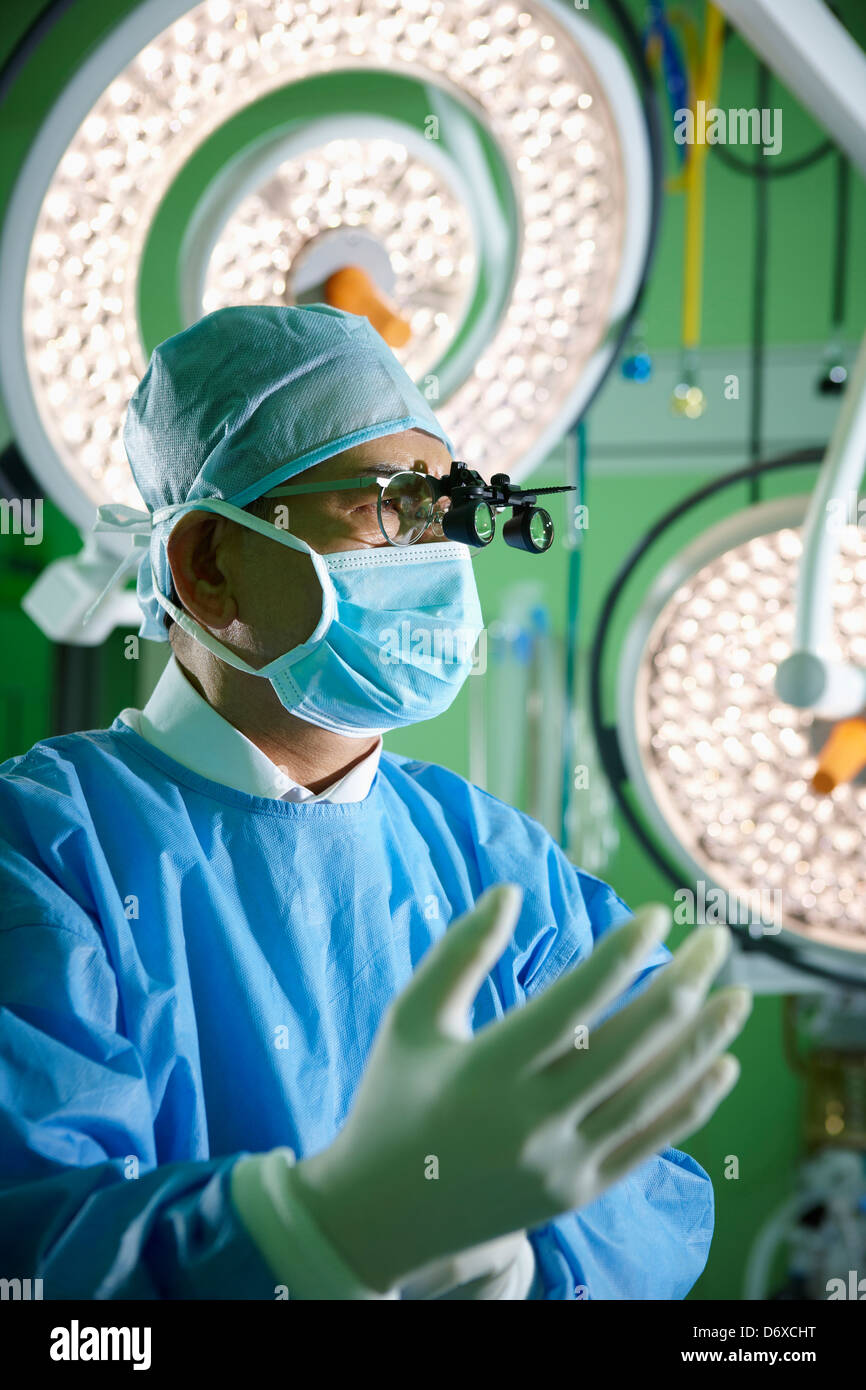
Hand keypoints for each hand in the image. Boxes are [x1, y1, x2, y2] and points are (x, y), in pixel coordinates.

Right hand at [292, 885, 749, 1292]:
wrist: (381, 1216)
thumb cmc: (392, 1099)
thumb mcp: (411, 1019)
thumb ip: (459, 953)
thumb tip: (510, 891)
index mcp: (486, 1070)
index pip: (572, 1003)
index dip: (620, 955)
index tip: (655, 914)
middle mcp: (532, 1120)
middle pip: (629, 1044)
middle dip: (682, 986)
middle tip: (715, 940)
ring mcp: (562, 1163)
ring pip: (651, 1094)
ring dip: (701, 1041)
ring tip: (738, 995)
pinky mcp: (579, 1193)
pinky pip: (649, 1143)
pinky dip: (690, 1104)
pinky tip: (720, 1065)